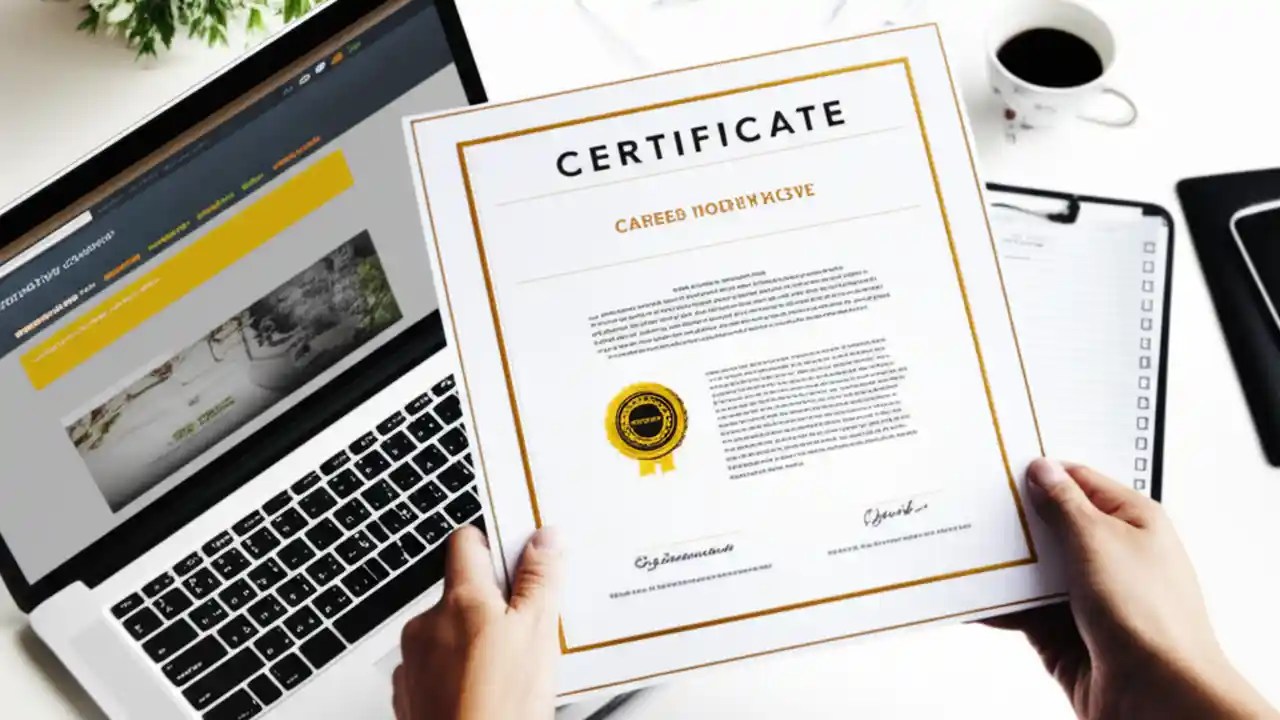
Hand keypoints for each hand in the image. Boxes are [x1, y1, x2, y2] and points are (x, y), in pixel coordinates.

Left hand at [393, 526, 561, 719]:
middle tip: (528, 628)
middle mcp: (426, 624)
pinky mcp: (410, 694)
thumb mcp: (538, 636)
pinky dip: (459, 672)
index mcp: (460, 600)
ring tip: (511, 670)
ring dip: (476, 640)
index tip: (520, 559)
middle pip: (461, 590)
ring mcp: (414, 661)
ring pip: (450, 631)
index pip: (467, 541)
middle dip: (493, 603)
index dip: (494, 544)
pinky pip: (436, 666)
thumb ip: (540, 580)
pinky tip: (487, 692)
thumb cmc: (501, 712)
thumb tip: (544, 538)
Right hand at [987, 460, 1276, 719]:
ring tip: (960, 549)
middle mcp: (1112, 556)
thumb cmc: (1145, 613)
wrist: (1157, 696)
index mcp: (1133, 522)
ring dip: (1002, 566)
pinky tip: (970, 597)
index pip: (1082, 483)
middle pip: (1053, 526)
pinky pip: (1024, 610)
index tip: (1000, 468)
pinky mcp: (1066, 632)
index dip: (1043, 474)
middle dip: (1015, 521)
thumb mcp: (1097, 540)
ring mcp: (1089, 596)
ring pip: (1034, 570)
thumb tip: (1042, 469)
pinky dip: (999, 605)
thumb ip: (1065, 503)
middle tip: (972, 506)